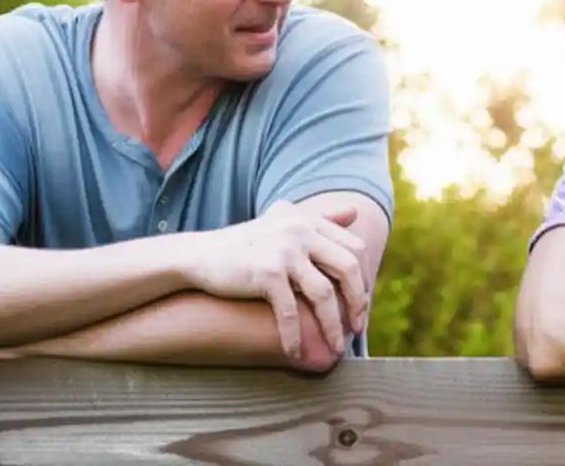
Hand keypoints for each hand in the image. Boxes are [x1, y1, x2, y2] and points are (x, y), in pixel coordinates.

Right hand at [187, 200, 367, 361]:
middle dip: (357, 302)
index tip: (362, 302)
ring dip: (333, 326)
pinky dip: (295, 337)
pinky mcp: (266, 273)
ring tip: (336, 348)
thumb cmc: (246, 244)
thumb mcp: (284, 221)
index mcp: (308, 220)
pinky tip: (296, 353)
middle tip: (358, 327)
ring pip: (323, 295)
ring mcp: (284, 251)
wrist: (200, 255)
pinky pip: (290, 312)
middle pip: (347, 269)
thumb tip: (355, 211)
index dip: (364, 278)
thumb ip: (321, 216)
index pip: (354, 248)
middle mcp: (300, 231)